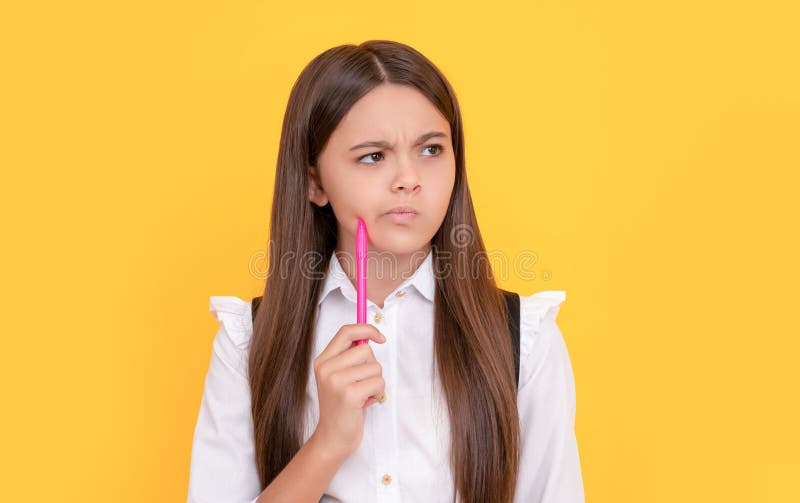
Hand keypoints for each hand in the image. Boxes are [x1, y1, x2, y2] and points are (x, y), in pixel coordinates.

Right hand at [312, 323, 386, 458]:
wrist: (333, 438)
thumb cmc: (342, 407)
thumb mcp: (338, 377)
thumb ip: (349, 357)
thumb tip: (371, 336)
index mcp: (322, 361)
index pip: (346, 332)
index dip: (366, 329)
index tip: (380, 337)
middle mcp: (326, 368)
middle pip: (366, 350)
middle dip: (372, 367)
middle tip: (362, 384)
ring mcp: (336, 381)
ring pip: (375, 367)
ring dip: (376, 382)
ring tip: (364, 395)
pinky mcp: (349, 395)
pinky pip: (378, 382)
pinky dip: (378, 393)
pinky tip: (366, 403)